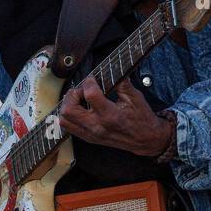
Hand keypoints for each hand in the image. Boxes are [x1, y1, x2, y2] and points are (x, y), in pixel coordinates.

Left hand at [57, 76, 173, 156]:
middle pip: (69, 110)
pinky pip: (69, 128)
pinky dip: (69, 116)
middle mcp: (98, 126)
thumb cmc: (142, 119)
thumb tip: (110, 70)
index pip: (90, 95)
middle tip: (81, 90)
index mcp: (111, 115)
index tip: (92, 79)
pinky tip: (79, 109)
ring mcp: (92, 134)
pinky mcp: (90, 138)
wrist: (146, 139)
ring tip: (78, 100)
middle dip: (72, 95)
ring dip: (68, 106)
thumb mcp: (135, 97)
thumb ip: (121, 83)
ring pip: (65, 120)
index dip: (88, 82)